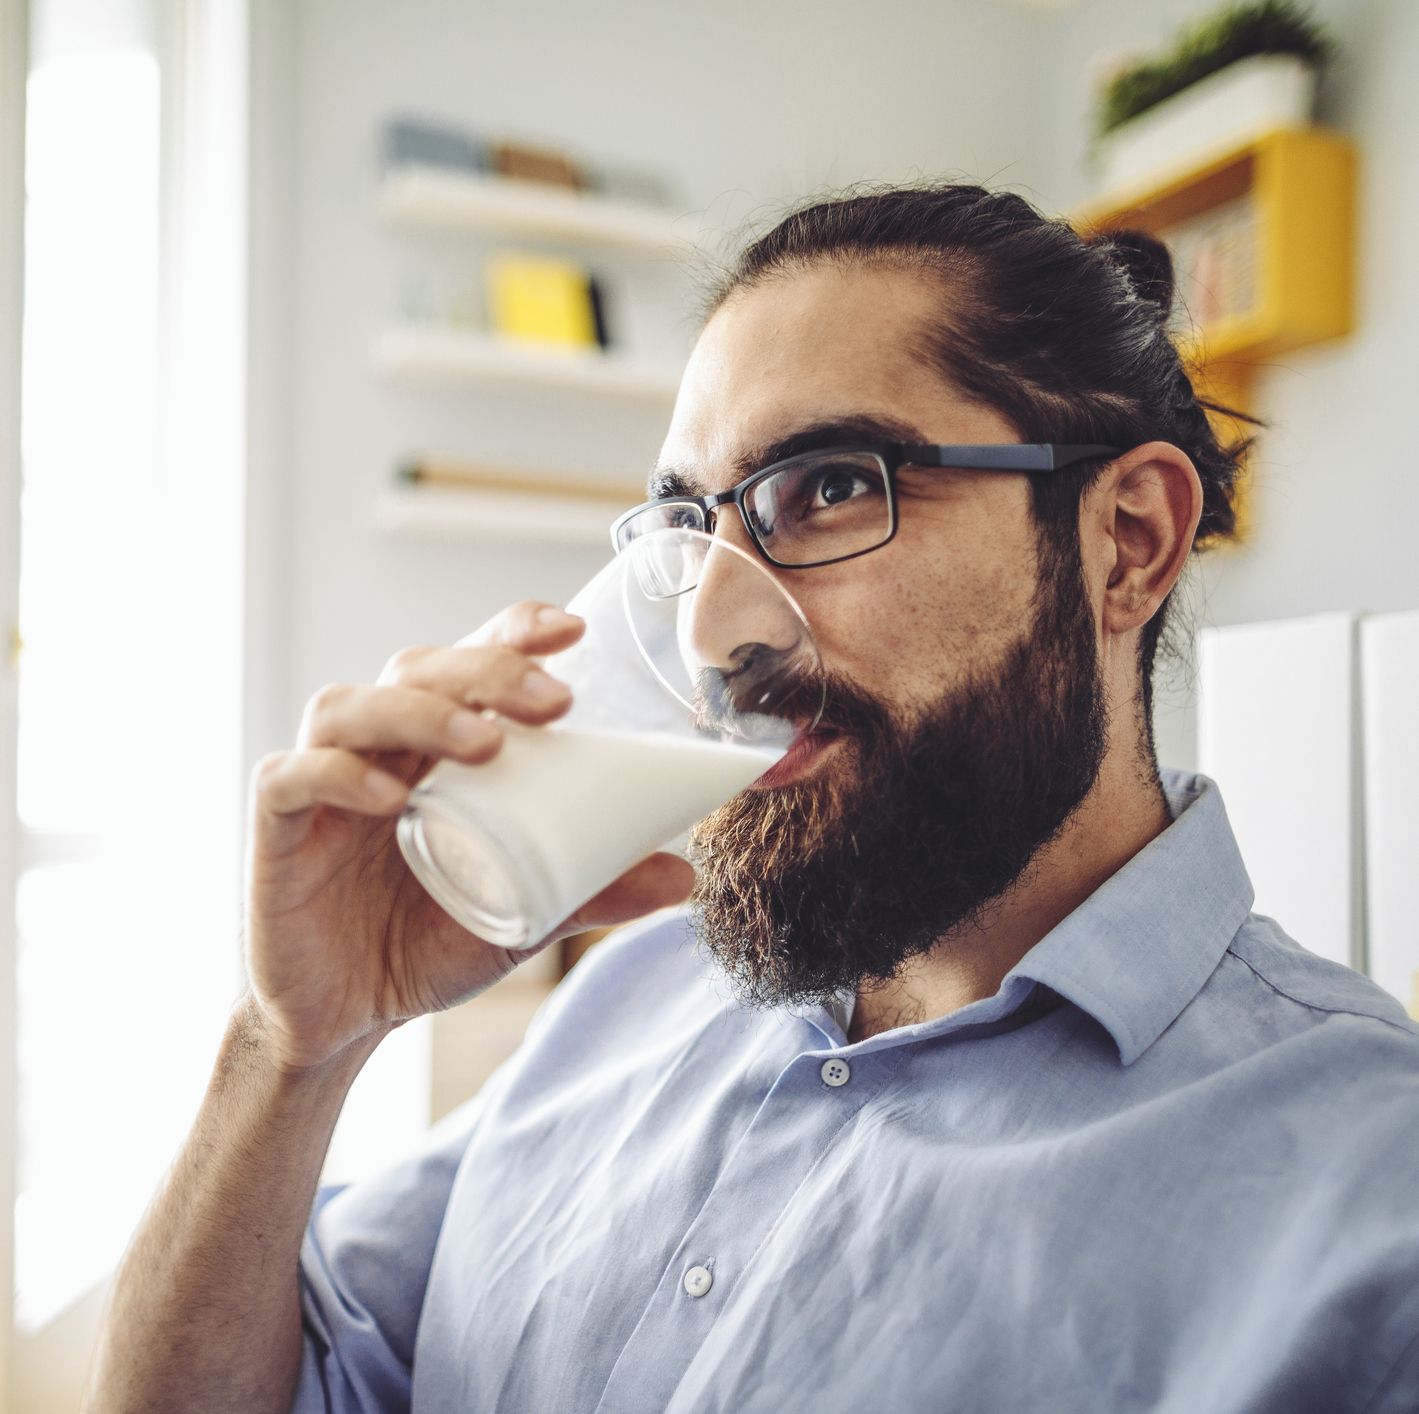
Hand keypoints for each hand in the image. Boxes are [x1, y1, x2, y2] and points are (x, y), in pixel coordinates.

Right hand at [241, 601, 695, 1072]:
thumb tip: (683, 879)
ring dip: (421, 711)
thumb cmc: (427, 942)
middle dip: (486, 669)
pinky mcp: (274, 825)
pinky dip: (340, 774)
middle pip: (418, 668)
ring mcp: (322, 780)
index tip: (572, 632)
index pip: (469, 662)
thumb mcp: (523, 914)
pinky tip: (393, 797)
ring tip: (487, 744)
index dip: (511, 634)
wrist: (347, 1017)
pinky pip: (292, 776)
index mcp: (436, 748)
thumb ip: (591, 890)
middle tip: (554, 702)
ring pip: (349, 705)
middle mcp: (379, 746)